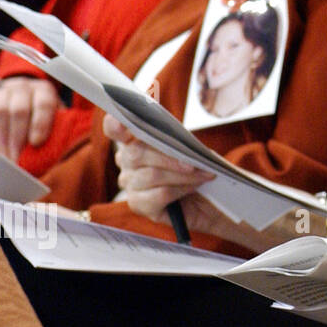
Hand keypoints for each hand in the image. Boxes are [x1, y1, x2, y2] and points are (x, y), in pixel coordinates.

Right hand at [0, 78, 59, 159]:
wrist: (20, 105)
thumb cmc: (42, 117)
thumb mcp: (55, 120)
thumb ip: (59, 130)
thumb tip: (64, 148)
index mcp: (45, 91)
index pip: (44, 104)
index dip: (40, 124)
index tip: (36, 143)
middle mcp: (24, 87)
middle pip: (19, 110)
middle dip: (19, 138)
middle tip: (19, 157)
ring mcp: (4, 91)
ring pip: (1, 112)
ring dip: (4, 138)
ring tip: (9, 154)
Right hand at [103, 115, 315, 253]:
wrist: (212, 198)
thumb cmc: (198, 167)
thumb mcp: (191, 148)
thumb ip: (179, 140)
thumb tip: (179, 140)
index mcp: (135, 140)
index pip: (115, 129)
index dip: (114, 125)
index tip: (119, 121)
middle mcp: (126, 162)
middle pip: (137, 153)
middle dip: (170, 157)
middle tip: (196, 162)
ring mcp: (130, 184)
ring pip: (152, 175)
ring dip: (183, 175)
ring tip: (204, 175)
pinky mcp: (140, 205)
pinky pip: (159, 194)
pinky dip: (182, 189)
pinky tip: (195, 187)